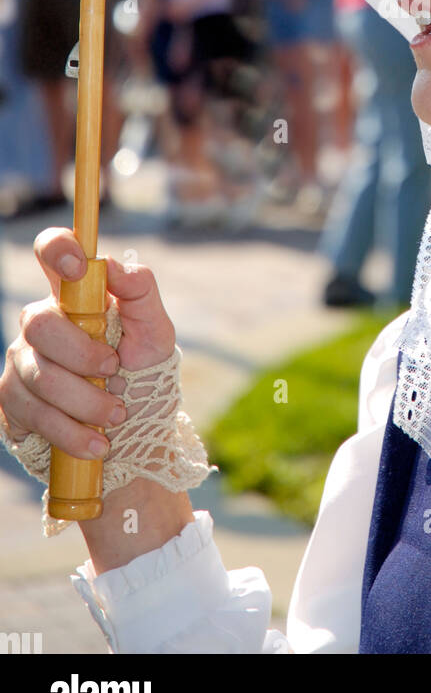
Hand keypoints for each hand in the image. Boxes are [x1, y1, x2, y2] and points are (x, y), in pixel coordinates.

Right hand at [0, 227, 174, 458]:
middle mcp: (42, 322)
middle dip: (82, 355)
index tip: (77, 268)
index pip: (52, 251)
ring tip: (116, 415)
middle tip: (114, 371)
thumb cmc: (142, 367)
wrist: (131, 427)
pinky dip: (70, 432)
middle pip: (39, 323)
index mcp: (75, 295)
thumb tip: (114, 266)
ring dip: (84, 402)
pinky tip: (95, 442)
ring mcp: (22, 360)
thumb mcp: (155, 330)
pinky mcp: (13, 401)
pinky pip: (32, 414)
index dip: (57, 249)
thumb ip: (141, 291)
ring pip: (37, 375)